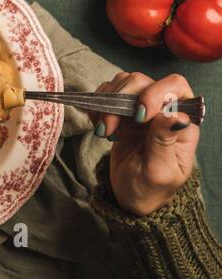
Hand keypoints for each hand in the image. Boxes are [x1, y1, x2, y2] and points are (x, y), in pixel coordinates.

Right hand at [90, 71, 199, 216]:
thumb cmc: (151, 189)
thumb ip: (165, 141)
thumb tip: (176, 115)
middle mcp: (163, 112)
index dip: (155, 93)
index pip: (175, 88)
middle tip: (112, 128)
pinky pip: (107, 93)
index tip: (138, 116)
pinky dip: (97, 105)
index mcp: (182, 125)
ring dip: (108, 103)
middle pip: (143, 81)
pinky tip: (99, 125)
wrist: (131, 197)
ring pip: (124, 83)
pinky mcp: (122, 112)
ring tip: (105, 130)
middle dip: (122, 100)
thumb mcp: (159, 171)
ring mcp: (141, 110)